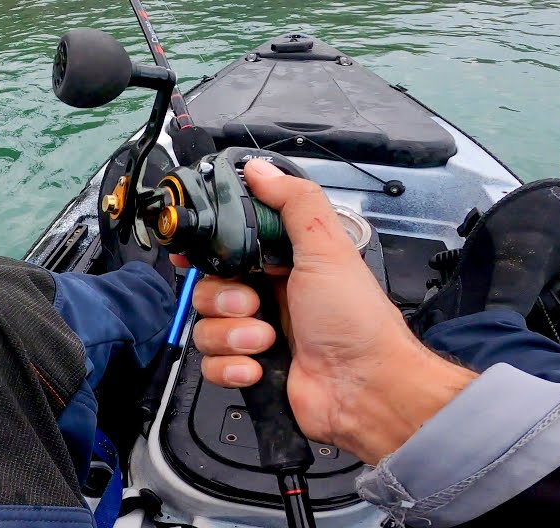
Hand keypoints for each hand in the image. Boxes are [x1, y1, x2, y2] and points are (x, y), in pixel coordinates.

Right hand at [190, 159, 474, 463]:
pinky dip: (233, 366)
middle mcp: (267, 296)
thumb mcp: (328, 249)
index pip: (227, 246)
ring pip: (205, 327)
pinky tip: (261, 364)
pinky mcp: (249, 368)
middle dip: (224, 298)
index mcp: (283, 263)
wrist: (367, 389)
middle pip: (206, 287)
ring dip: (232, 334)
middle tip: (254, 302)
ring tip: (266, 339)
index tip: (193, 253)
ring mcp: (255, 334)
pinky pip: (212, 365)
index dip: (207, 249)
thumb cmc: (358, 322)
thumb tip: (260, 171)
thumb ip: (294, 203)